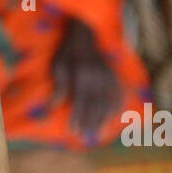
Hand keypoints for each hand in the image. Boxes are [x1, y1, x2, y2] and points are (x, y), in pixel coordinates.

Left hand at [51, 17, 121, 138]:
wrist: (84, 36)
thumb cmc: (67, 53)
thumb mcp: (58, 66)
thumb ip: (59, 87)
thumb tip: (52, 107)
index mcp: (82, 76)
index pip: (81, 102)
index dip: (78, 117)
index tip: (74, 131)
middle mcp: (98, 78)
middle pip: (95, 105)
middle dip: (90, 122)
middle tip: (86, 137)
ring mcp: (108, 76)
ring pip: (108, 102)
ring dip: (103, 119)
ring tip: (98, 133)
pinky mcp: (114, 75)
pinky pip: (119, 92)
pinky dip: (118, 105)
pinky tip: (116, 116)